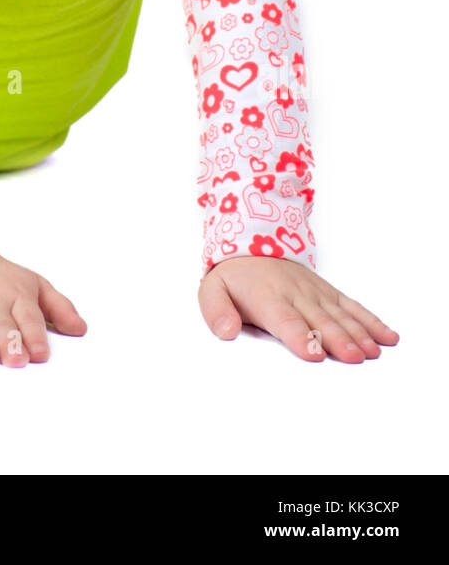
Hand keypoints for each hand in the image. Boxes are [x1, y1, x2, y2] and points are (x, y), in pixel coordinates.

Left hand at [198, 256, 400, 362]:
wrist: (251, 242)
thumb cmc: (233, 277)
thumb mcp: (212, 290)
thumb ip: (216, 312)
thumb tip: (226, 333)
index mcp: (267, 297)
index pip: (286, 320)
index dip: (301, 337)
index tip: (315, 354)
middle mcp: (296, 294)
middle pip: (320, 321)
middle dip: (338, 339)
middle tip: (355, 357)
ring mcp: (315, 292)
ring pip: (340, 314)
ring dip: (358, 333)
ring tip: (372, 351)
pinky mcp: (328, 292)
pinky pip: (352, 306)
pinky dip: (371, 320)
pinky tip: (387, 336)